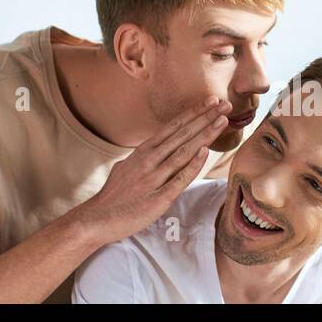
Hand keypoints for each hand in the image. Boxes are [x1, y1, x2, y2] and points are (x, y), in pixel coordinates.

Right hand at [78, 96, 231, 242]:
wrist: (96, 219)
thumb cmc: (113, 195)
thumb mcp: (126, 167)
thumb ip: (143, 158)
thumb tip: (153, 150)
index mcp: (143, 152)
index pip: (173, 127)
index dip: (193, 113)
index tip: (211, 102)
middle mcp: (149, 160)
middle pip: (182, 134)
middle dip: (205, 118)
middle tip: (225, 103)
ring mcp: (153, 178)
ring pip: (183, 152)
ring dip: (204, 135)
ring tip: (222, 121)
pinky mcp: (158, 198)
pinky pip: (178, 179)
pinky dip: (192, 165)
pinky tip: (205, 153)